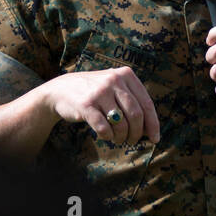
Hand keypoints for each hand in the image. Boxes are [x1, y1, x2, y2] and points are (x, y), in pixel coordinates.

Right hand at [42, 67, 161, 145]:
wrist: (60, 90)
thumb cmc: (95, 93)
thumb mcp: (114, 88)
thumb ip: (133, 103)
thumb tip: (151, 131)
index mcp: (125, 75)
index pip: (146, 103)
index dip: (153, 124)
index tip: (155, 139)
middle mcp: (113, 80)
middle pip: (136, 115)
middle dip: (136, 133)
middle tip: (132, 141)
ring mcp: (99, 92)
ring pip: (121, 124)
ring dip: (121, 137)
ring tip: (117, 139)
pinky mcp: (86, 105)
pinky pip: (104, 128)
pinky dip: (107, 137)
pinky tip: (105, 136)